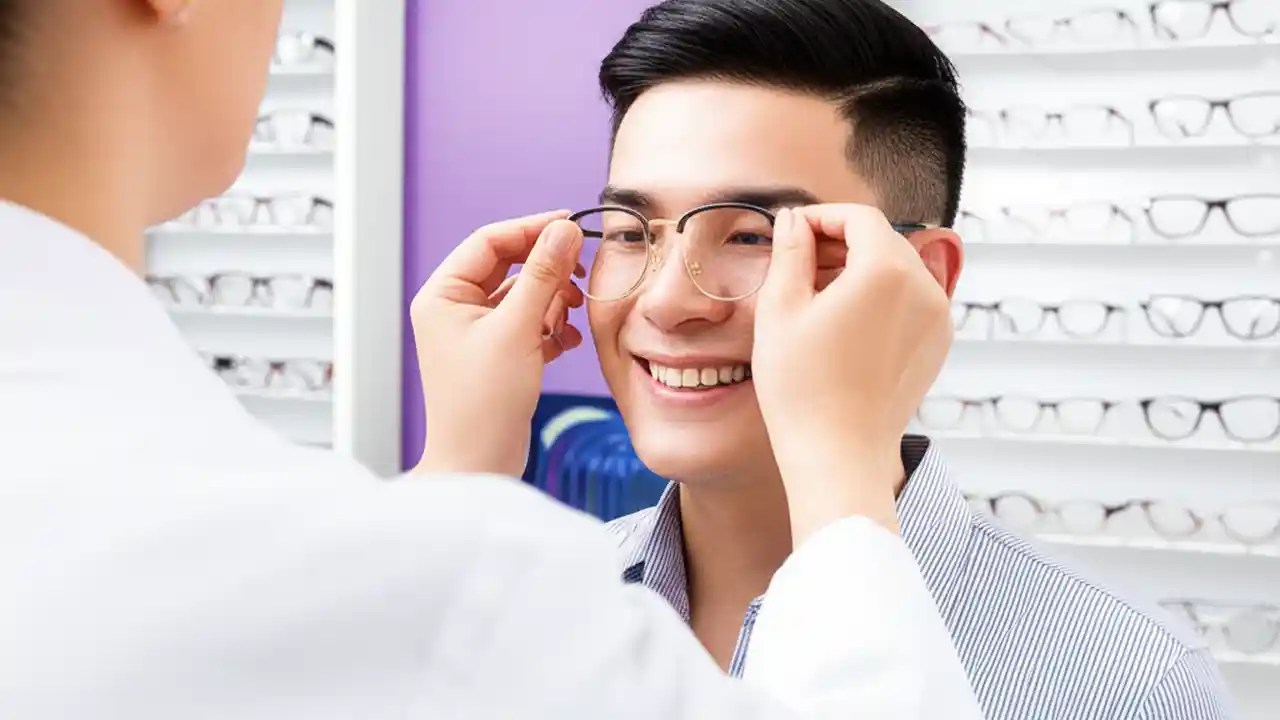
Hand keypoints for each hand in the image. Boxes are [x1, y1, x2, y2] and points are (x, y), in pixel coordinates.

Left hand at [412, 211, 585, 476]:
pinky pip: (528, 323)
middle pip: (508, 266)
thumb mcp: (518, 329)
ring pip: (522, 295)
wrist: (479, 465)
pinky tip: (565, 342)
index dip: (532, 229)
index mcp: (442, 295)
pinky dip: (550, 327)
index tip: (572, 225)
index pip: (490, 241)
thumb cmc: (484, 403)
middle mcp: (453, 309)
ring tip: (569, 317)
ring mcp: (474, 333)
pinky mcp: (496, 355)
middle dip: (547, 271)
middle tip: (580, 273)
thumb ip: (543, 275)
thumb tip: (565, 230)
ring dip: (551, 301)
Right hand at [753, 204, 953, 542]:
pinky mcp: (937, 346)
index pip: (859, 218)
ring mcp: (938, 319)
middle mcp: (925, 288)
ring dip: (860, 269)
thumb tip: (794, 219)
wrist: (838, 457)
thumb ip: (790, 252)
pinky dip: (880, 297)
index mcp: (887, 270)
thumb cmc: (802, 388)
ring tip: (816, 295)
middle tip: (798, 263)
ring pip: (898, 270)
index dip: (822, 217)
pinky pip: (911, 301)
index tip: (792, 231)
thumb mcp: (780, 310)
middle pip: (882, 240)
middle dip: (840, 242)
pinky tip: (843, 323)